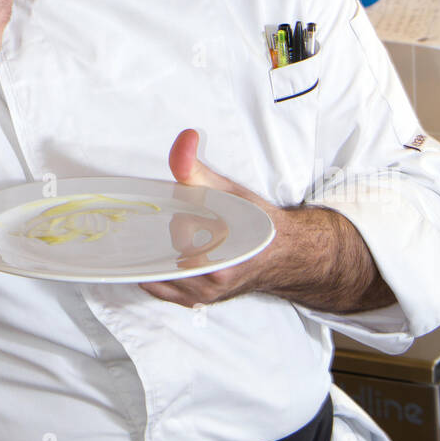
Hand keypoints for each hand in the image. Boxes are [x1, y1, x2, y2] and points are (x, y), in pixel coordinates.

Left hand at [138, 128, 289, 308]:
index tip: (170, 207)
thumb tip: (185, 138)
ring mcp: (203, 298)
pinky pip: (164, 289)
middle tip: (166, 219)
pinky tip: (159, 251)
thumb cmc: (259, 223)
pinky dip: (158, 270)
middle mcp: (210, 287)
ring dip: (155, 254)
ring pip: (159, 276)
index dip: (166, 220)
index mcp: (219, 262)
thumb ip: (198, 167)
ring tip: (159, 233)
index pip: (171, 239)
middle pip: (161, 256)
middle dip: (158, 236)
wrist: (285, 252)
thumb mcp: (228, 190)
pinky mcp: (198, 302)